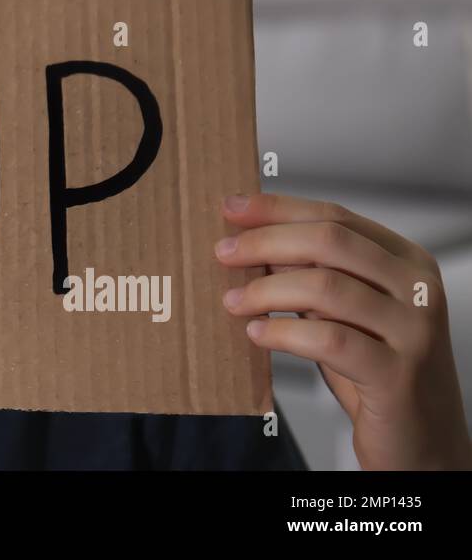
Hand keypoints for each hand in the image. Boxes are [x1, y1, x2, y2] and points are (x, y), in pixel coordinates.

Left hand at [216, 191, 471, 469]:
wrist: (422, 438)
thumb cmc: (376, 369)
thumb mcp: (344, 310)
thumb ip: (310, 271)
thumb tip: (251, 236)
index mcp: (407, 262)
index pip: (336, 217)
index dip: (278, 208)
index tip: (232, 207)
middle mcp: (418, 288)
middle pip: (330, 241)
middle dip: (266, 241)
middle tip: (223, 252)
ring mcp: (414, 330)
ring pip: (326, 287)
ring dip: (266, 290)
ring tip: (233, 301)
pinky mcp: (398, 374)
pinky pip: (329, 340)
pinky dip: (283, 332)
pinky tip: (257, 333)